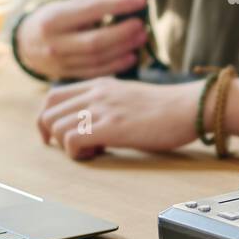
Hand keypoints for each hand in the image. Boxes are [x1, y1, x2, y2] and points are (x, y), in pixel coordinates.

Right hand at [16, 0, 149, 80]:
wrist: (25, 44)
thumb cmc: (52, 20)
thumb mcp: (65, 6)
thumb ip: (94, 0)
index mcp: (54, 19)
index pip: (92, 9)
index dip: (119, 4)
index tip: (141, 0)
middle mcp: (54, 42)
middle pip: (96, 40)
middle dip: (124, 33)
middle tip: (141, 24)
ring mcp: (59, 62)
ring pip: (98, 58)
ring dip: (124, 49)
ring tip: (140, 38)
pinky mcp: (66, 74)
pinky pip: (96, 72)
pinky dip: (116, 65)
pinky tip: (130, 57)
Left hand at [36, 77, 202, 160]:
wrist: (191, 106)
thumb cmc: (170, 107)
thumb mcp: (131, 96)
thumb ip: (110, 103)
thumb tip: (95, 124)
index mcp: (101, 84)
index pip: (54, 96)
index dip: (48, 118)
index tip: (57, 135)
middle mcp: (96, 93)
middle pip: (48, 112)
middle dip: (53, 135)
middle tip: (73, 148)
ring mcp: (102, 108)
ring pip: (56, 126)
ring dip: (67, 145)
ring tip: (92, 150)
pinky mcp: (111, 127)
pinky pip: (72, 140)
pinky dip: (77, 153)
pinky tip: (98, 154)